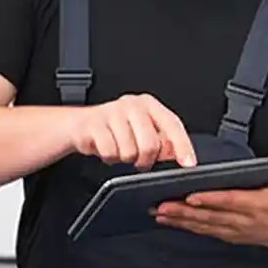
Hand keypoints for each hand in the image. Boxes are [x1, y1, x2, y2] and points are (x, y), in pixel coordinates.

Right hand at [69, 93, 195, 169]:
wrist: (79, 125)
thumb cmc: (114, 129)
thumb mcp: (140, 130)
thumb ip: (162, 141)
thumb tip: (178, 154)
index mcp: (147, 104)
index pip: (171, 124)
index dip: (182, 145)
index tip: (188, 163)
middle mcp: (131, 104)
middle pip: (150, 144)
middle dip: (145, 160)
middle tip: (138, 159)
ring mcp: (110, 112)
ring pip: (128, 152)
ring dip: (123, 158)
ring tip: (118, 149)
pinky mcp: (93, 124)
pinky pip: (109, 152)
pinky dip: (108, 157)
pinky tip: (104, 148)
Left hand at [150, 153, 267, 247]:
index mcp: (259, 205)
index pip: (231, 201)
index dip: (210, 199)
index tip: (191, 195)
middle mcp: (244, 220)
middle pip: (210, 215)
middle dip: (184, 210)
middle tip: (162, 204)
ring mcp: (234, 230)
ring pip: (203, 225)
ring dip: (179, 219)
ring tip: (158, 210)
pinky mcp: (227, 235)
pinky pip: (203, 231)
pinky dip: (184, 225)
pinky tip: (167, 219)